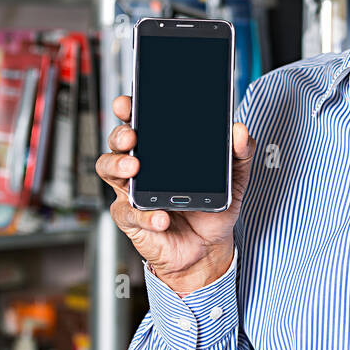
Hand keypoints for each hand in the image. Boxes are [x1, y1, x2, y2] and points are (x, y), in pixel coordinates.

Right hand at [96, 95, 255, 294]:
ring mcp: (133, 191)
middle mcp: (142, 166)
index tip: (130, 102)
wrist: (208, 248)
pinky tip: (161, 216)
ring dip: (118, 165)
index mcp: (161, 149)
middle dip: (120, 133)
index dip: (130, 109)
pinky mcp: (133, 219)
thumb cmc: (212, 207)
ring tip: (135, 167)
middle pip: (118, 141)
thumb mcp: (233, 178)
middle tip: (133, 135)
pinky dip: (145, 214)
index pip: (141, 121)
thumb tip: (240, 131)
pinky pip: (129, 213)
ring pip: (109, 170)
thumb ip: (239, 153)